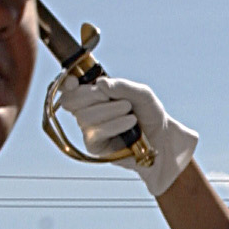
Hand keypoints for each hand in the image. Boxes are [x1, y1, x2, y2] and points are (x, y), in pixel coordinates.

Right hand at [52, 72, 199, 195]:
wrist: (162, 138)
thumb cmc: (149, 114)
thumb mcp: (141, 93)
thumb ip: (121, 86)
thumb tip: (99, 83)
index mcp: (94, 94)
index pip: (69, 88)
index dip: (66, 84)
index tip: (74, 82)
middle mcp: (87, 110)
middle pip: (71, 101)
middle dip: (93, 96)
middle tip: (114, 97)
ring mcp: (89, 129)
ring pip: (84, 117)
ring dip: (110, 111)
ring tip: (129, 111)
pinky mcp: (95, 146)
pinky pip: (95, 133)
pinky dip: (114, 125)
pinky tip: (130, 122)